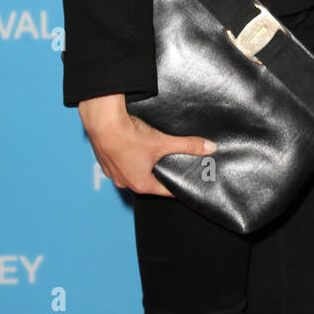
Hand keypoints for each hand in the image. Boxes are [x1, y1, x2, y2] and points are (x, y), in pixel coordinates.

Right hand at [78, 93, 215, 195]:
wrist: (103, 123)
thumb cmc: (130, 136)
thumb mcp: (163, 142)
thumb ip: (188, 145)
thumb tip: (210, 147)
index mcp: (140, 184)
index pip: (164, 190)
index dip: (176, 185)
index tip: (185, 183)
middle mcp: (124, 183)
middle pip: (147, 181)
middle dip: (159, 173)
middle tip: (169, 163)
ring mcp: (112, 173)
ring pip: (131, 172)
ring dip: (141, 165)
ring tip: (151, 153)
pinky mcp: (104, 161)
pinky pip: (120, 163)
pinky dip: (127, 158)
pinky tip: (133, 146)